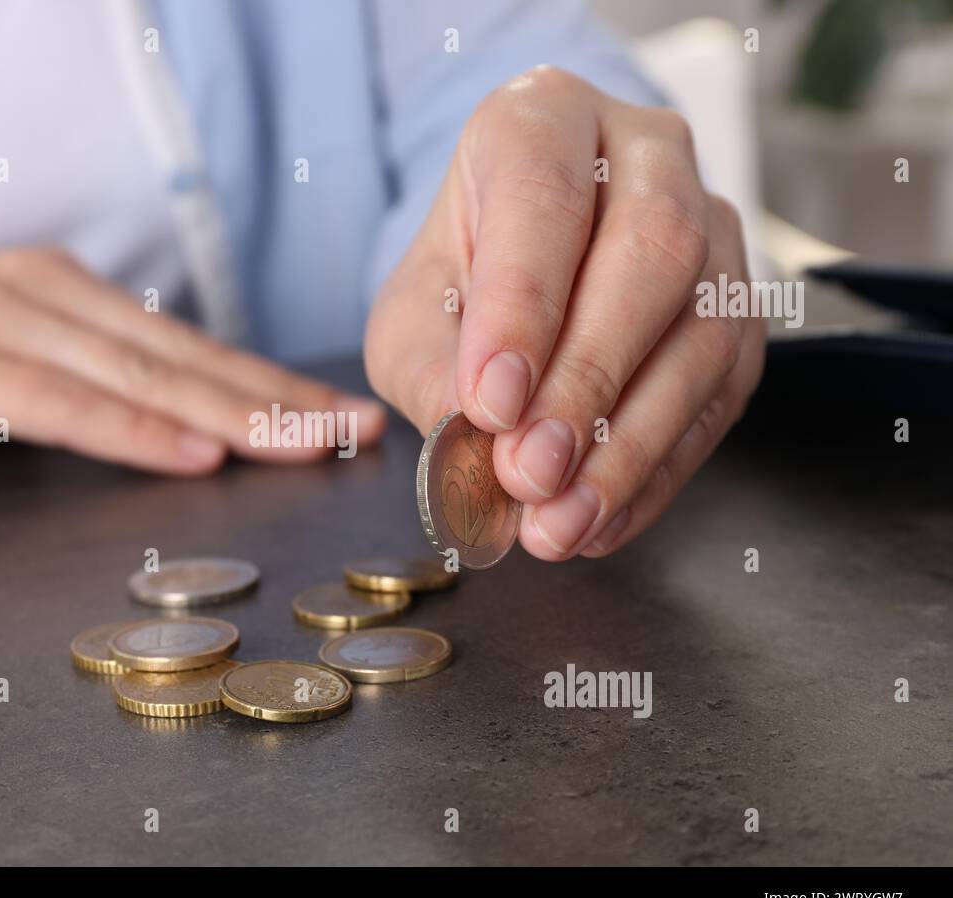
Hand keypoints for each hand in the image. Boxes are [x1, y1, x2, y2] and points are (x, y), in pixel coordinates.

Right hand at [0, 247, 384, 470]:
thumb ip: (65, 378)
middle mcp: (46, 291)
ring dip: (234, 416)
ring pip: (143, 376)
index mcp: (59, 289)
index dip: (266, 383)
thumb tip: (145, 417)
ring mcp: (2, 319)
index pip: (185, 346)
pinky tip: (194, 455)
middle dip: (279, 399)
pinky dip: (136, 431)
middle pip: (186, 357)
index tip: (332, 415)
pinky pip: (65, 401)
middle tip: (354, 431)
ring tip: (309, 445)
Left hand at [365, 67, 765, 560]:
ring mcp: (713, 225)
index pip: (545, 197)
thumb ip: (432, 366)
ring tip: (561, 521)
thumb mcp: (413, 313)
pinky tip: (603, 520)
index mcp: (543, 120)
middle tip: (529, 473)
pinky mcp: (740, 308)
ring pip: (702, 329)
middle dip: (586, 380)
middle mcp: (646, 154)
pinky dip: (659, 470)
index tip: (490, 403)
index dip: (522, 306)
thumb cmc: (460, 276)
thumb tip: (478, 441)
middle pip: (650, 254)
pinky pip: (721, 393)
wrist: (520, 263)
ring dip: (628, 444)